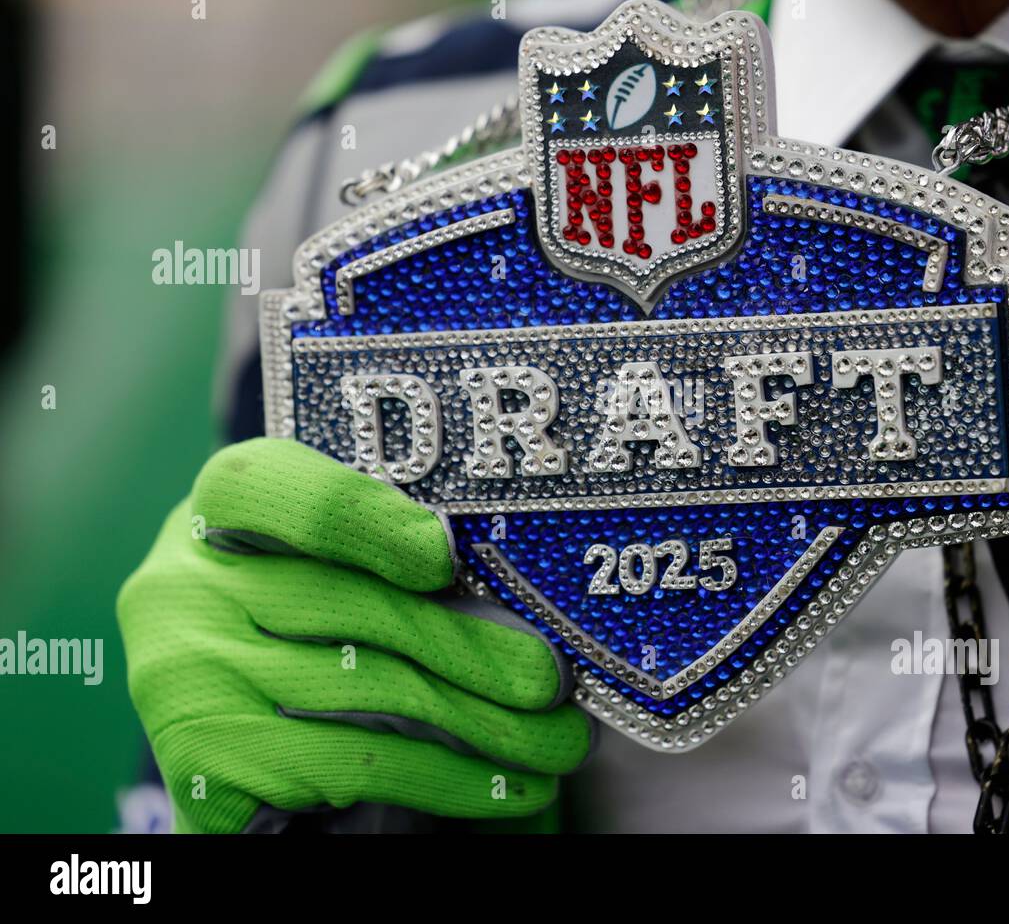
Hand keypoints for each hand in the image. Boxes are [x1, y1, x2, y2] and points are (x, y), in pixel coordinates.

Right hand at [117, 437, 590, 832]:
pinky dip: (447, 780)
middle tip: (553, 680)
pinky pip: (354, 768)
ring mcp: (187, 679)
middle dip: (474, 650)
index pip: (280, 490)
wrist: (213, 701)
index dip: (365, 521)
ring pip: (370, 692)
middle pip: (353, 606)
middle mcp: (183, 588)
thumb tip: (511, 590)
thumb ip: (386, 544)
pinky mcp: (206, 763)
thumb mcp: (320, 555)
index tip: (443, 557)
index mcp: (217, 511)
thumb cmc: (297, 604)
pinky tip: (508, 787)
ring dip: (485, 724)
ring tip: (557, 743)